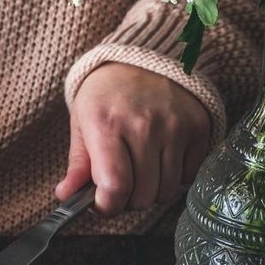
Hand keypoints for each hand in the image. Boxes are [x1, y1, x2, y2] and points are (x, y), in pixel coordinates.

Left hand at [55, 62, 210, 214]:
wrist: (143, 58)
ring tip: (140, 170)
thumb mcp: (82, 124)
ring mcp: (175, 126)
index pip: (115, 186)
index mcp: (107, 124)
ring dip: (152, 191)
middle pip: (143, 196)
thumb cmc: (106, 96)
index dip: (107, 206)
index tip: (102, 203)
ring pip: (166, 192)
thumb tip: (66, 197)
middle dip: (127, 200)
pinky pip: (188, 177)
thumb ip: (77, 165)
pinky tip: (162, 159)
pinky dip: (175, 177)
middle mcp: (144, 125)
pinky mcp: (198, 127)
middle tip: (120, 183)